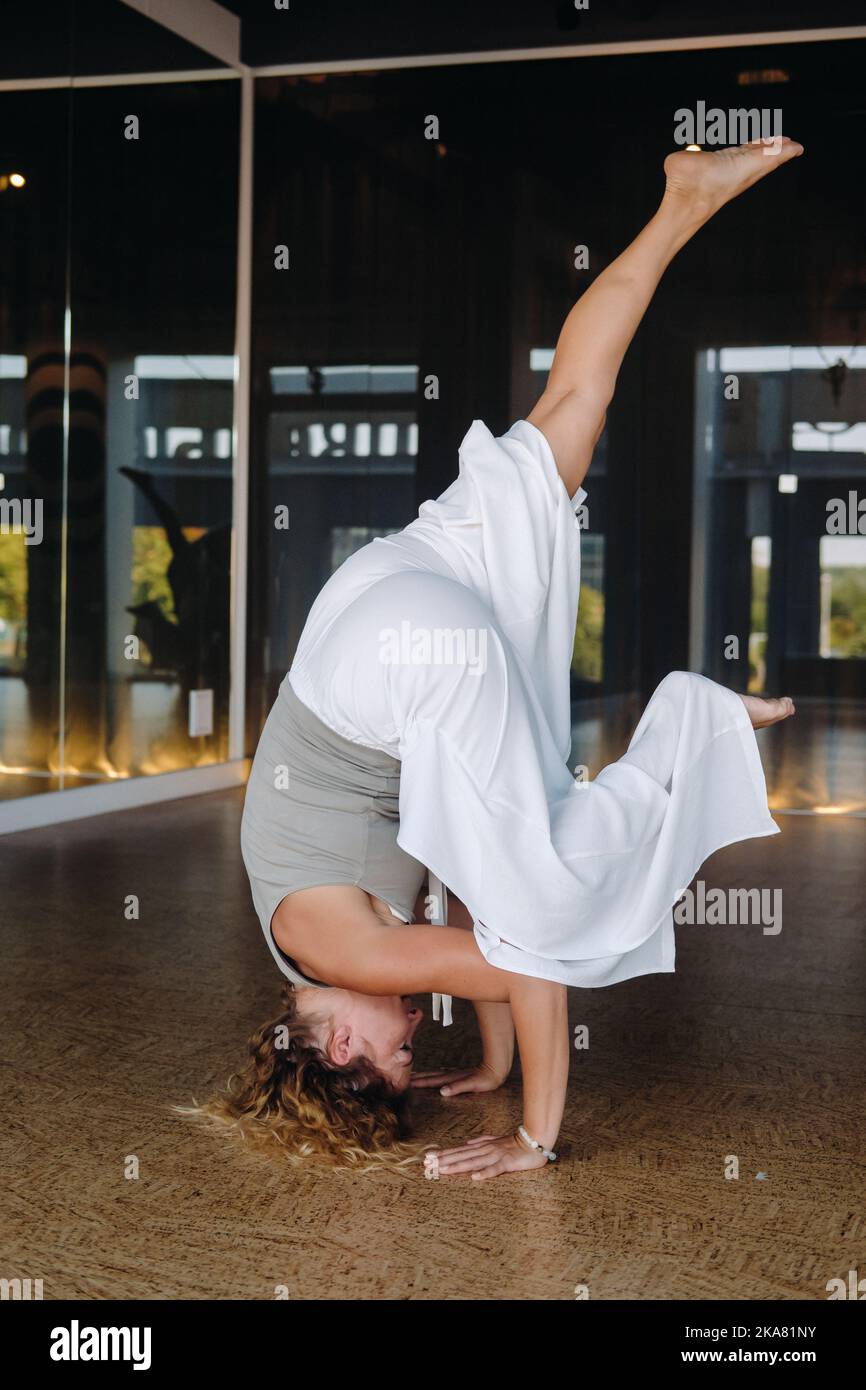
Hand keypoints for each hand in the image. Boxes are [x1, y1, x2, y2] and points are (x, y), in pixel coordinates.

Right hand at [410, 1062, 505, 1095]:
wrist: (496, 1069)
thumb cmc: (487, 1079)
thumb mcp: (472, 1085)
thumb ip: (457, 1087)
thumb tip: (442, 1091)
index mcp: (453, 1078)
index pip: (433, 1081)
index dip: (421, 1082)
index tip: (409, 1082)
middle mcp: (452, 1075)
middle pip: (431, 1076)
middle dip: (419, 1077)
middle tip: (407, 1078)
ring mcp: (455, 1073)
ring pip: (436, 1074)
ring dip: (425, 1075)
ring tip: (416, 1076)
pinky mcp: (460, 1074)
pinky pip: (442, 1074)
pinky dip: (435, 1074)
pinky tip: (435, 1075)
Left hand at [424, 1133, 549, 1181]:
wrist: (535, 1140)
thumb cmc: (516, 1143)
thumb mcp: (496, 1141)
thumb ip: (482, 1141)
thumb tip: (468, 1143)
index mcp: (482, 1147)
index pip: (459, 1151)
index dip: (444, 1154)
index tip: (428, 1157)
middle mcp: (485, 1150)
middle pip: (461, 1156)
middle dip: (444, 1160)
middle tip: (427, 1164)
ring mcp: (495, 1156)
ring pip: (473, 1162)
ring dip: (457, 1166)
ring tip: (443, 1170)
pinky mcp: (507, 1163)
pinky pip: (495, 1169)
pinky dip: (485, 1173)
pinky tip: (475, 1178)